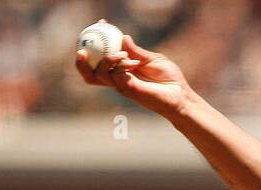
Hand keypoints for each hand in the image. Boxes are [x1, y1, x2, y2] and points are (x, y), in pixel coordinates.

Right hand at [75, 34, 192, 118]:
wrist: (180, 95)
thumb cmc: (168, 78)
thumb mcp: (151, 59)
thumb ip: (136, 51)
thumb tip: (123, 37)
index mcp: (121, 71)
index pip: (101, 59)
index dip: (95, 42)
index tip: (100, 24)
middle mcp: (118, 80)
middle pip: (90, 74)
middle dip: (81, 63)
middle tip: (81, 49)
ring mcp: (122, 86)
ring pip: (100, 74)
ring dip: (107, 59)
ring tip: (122, 54)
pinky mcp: (128, 91)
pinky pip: (115, 76)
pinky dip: (119, 65)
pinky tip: (131, 61)